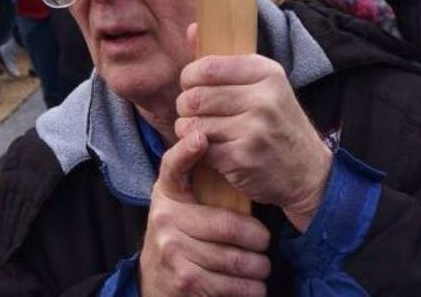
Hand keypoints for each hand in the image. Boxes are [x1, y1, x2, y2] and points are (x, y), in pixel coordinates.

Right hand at [140, 128, 271, 296]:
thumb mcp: (182, 203)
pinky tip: (254, 285)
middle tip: (265, 243)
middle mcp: (165, 219)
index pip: (173, 167)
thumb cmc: (180, 234)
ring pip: (236, 259)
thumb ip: (198, 179)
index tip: (201, 139)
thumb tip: (224, 143)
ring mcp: (172, 250)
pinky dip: (251, 288)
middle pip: (229, 227)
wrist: (155, 279)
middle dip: (259, 240)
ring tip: (262, 266)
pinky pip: (231, 285)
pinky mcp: (184, 279)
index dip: (186, 152)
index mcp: (168, 194)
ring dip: (258, 267)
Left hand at [175, 24, 332, 228]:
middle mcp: (263, 97)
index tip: (194, 88)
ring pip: (194, 124)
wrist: (308, 172)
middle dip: (186, 108)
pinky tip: (213, 152)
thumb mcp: (262, 85)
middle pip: (196, 97)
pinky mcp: (244, 157)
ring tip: (203, 134)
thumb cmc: (277, 124)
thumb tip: (191, 29)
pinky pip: (201, 149)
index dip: (190, 79)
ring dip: (190, 132)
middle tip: (196, 116)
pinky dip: (200, 153)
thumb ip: (223, 60)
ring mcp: (255, 128)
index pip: (207, 67)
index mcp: (266, 72)